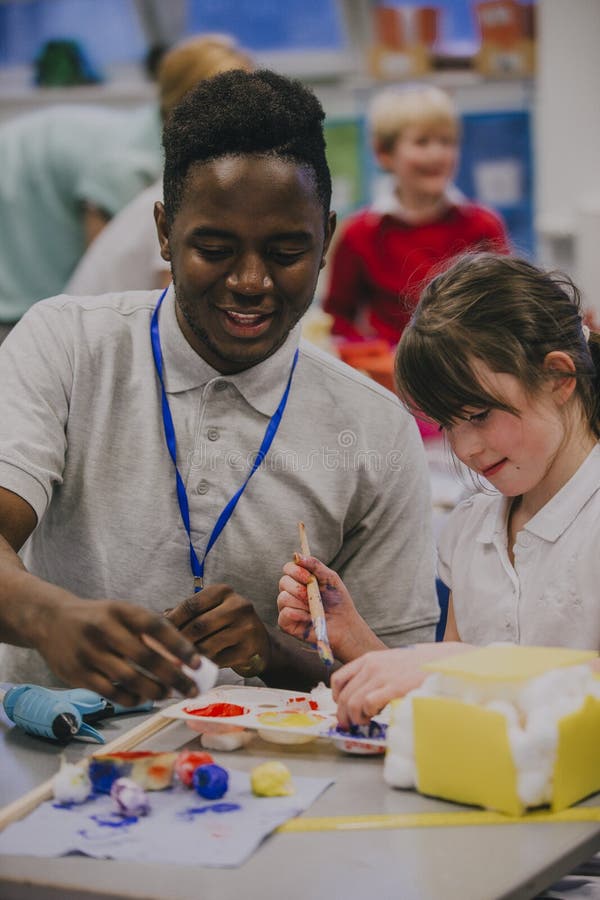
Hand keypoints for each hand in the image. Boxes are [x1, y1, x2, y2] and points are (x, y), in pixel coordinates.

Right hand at [33, 596, 202, 706]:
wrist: (50, 620)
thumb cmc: (98, 619)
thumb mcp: (122, 613)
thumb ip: (148, 633)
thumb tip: (183, 661)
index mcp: (120, 610)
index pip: (156, 627)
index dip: (179, 646)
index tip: (197, 663)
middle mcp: (104, 629)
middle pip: (145, 657)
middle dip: (173, 677)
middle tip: (191, 689)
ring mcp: (88, 653)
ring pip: (129, 679)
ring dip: (154, 690)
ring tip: (169, 694)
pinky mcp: (77, 674)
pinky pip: (110, 692)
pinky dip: (131, 699)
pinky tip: (143, 699)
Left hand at [165, 584, 270, 676]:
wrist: (261, 644)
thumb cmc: (227, 625)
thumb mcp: (210, 611)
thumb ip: (187, 614)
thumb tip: (158, 621)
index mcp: (223, 591)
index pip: (190, 605)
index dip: (172, 621)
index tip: (157, 634)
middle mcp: (238, 605)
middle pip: (198, 625)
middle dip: (179, 641)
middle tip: (164, 652)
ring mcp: (246, 627)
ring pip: (207, 645)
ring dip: (190, 656)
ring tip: (177, 661)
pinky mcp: (249, 649)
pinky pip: (219, 660)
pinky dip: (205, 665)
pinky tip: (196, 667)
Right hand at [277, 555, 383, 662]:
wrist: (344, 625)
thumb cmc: (337, 600)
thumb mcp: (330, 578)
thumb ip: (314, 564)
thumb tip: (296, 554)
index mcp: (299, 580)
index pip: (288, 568)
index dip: (297, 571)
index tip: (310, 578)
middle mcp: (290, 592)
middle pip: (283, 582)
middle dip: (301, 589)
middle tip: (314, 596)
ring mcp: (287, 608)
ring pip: (283, 598)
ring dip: (301, 603)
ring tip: (313, 609)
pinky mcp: (286, 623)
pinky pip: (284, 614)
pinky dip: (299, 615)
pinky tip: (309, 619)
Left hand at [332, 642, 468, 728]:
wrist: (440, 660)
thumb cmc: (418, 665)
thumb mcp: (390, 662)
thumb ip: (375, 674)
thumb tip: (363, 694)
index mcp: (368, 659)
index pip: (338, 679)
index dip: (336, 698)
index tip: (342, 708)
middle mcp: (371, 666)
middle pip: (343, 696)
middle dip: (343, 715)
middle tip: (350, 725)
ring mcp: (381, 676)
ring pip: (352, 703)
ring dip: (355, 718)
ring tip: (365, 721)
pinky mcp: (393, 687)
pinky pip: (368, 704)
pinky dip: (368, 713)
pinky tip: (378, 715)